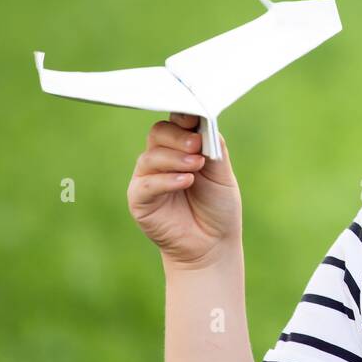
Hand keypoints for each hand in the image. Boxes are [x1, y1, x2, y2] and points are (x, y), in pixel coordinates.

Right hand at [127, 112, 242, 268]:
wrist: (213, 243)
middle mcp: (161, 159)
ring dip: (175, 159)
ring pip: (151, 156)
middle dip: (178, 137)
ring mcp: (148, 178)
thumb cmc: (217, 206)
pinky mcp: (139, 200)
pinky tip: (186, 181)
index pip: (176, 123)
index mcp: (181, 148)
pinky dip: (166, 180)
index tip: (197, 118)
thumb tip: (205, 122)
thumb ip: (213, 148)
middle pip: (158, 133)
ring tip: (196, 166)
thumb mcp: (222, 174)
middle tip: (197, 145)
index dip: (184, 117)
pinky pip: (147, 184)